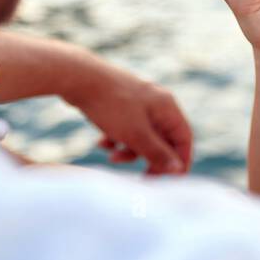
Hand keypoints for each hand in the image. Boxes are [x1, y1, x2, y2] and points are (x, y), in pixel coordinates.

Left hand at [67, 66, 192, 175]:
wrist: (76, 77)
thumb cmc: (110, 105)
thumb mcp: (135, 134)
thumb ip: (157, 153)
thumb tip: (178, 170)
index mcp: (166, 106)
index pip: (183, 138)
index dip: (180, 160)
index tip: (170, 181)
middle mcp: (155, 103)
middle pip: (162, 139)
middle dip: (150, 158)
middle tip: (143, 178)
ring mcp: (136, 103)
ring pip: (141, 136)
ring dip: (129, 151)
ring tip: (112, 158)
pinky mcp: (118, 104)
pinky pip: (124, 129)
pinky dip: (116, 140)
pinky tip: (101, 143)